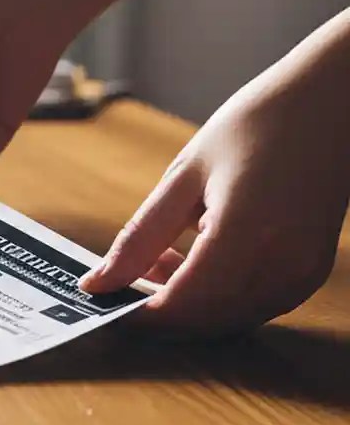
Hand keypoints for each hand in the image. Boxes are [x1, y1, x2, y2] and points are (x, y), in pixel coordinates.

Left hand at [79, 64, 349, 334]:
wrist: (333, 102)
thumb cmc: (260, 124)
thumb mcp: (184, 175)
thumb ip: (139, 237)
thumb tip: (99, 282)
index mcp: (247, 234)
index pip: (181, 306)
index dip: (138, 314)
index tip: (103, 303)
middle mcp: (282, 264)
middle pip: (204, 323)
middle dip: (158, 311)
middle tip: (124, 279)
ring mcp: (302, 274)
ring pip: (227, 319)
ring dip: (186, 305)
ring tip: (159, 257)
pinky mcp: (310, 273)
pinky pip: (252, 306)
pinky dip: (216, 297)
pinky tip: (195, 258)